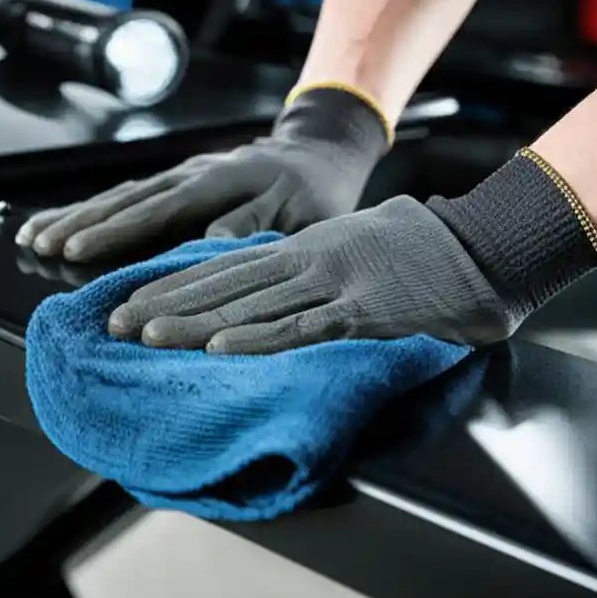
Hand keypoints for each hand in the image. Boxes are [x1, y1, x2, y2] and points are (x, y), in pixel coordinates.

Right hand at [15, 87, 389, 261]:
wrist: (312, 158)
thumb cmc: (312, 196)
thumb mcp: (299, 213)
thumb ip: (255, 223)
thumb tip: (211, 238)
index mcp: (215, 184)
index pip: (157, 210)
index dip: (114, 232)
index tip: (76, 251)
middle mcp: (186, 177)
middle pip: (122, 201)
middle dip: (77, 225)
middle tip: (37, 248)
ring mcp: (173, 180)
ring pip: (114, 198)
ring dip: (71, 219)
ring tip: (29, 240)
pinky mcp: (167, 188)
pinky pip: (120, 200)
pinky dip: (84, 214)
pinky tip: (52, 229)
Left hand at [107, 154, 596, 353]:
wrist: (483, 248)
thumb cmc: (420, 252)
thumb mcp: (352, 250)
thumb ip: (310, 270)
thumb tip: (270, 293)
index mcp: (303, 248)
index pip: (223, 266)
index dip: (174, 285)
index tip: (130, 300)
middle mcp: (306, 260)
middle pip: (222, 284)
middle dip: (164, 304)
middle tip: (113, 323)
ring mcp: (332, 283)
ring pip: (248, 306)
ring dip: (192, 323)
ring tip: (145, 337)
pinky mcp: (360, 310)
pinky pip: (299, 328)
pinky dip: (256, 339)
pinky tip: (218, 349)